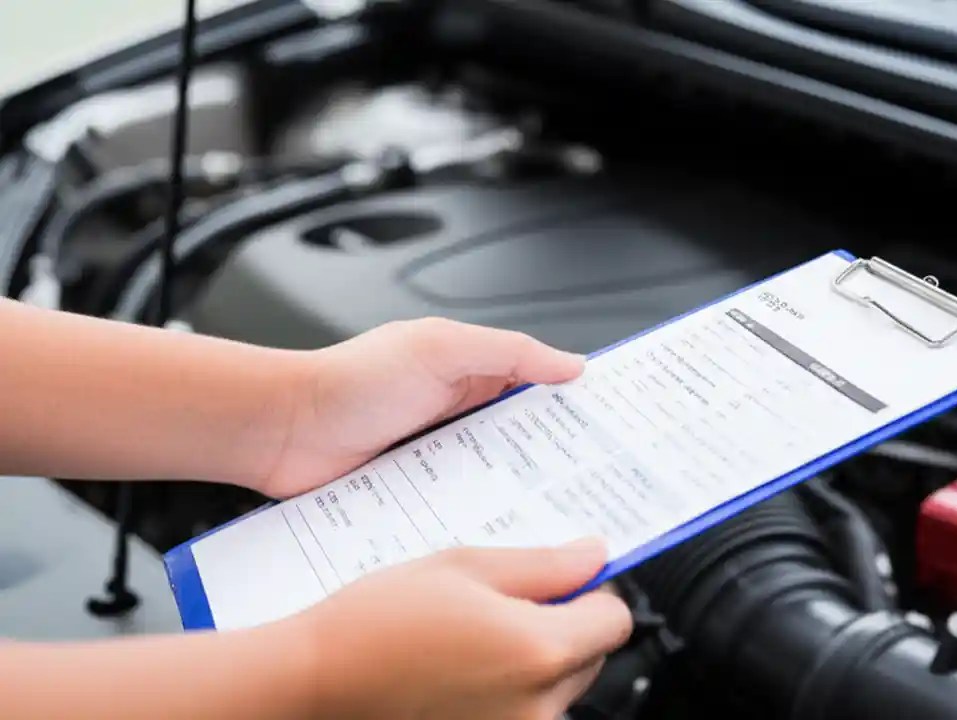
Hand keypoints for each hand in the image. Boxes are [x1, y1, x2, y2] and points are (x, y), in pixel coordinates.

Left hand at [262, 318, 583, 497]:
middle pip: (523, 435)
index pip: (537, 383)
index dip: (573, 399)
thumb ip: (508, 352)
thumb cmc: (351, 380)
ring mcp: (435, 454)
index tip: (613, 420)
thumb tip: (571, 364)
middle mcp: (457, 412)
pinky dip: (478, 511)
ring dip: (518, 487)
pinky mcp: (414, 491)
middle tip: (596, 475)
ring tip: (555, 509)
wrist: (281, 429)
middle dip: (557, 453)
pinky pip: (458, 503)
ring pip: (495, 473)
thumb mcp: (440, 347)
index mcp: (470, 370)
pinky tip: (498, 527)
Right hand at [291, 538, 631, 719]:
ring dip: (532, 667)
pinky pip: (525, 715)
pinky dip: (506, 698)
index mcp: (541, 650)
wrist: (313, 686)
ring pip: (557, 691)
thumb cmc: (378, 622)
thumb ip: (543, 566)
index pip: (613, 620)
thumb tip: (595, 557)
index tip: (556, 585)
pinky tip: (457, 680)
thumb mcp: (464, 568)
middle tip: (497, 611)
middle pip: (590, 658)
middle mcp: (539, 707)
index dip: (589, 595)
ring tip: (467, 647)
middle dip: (561, 629)